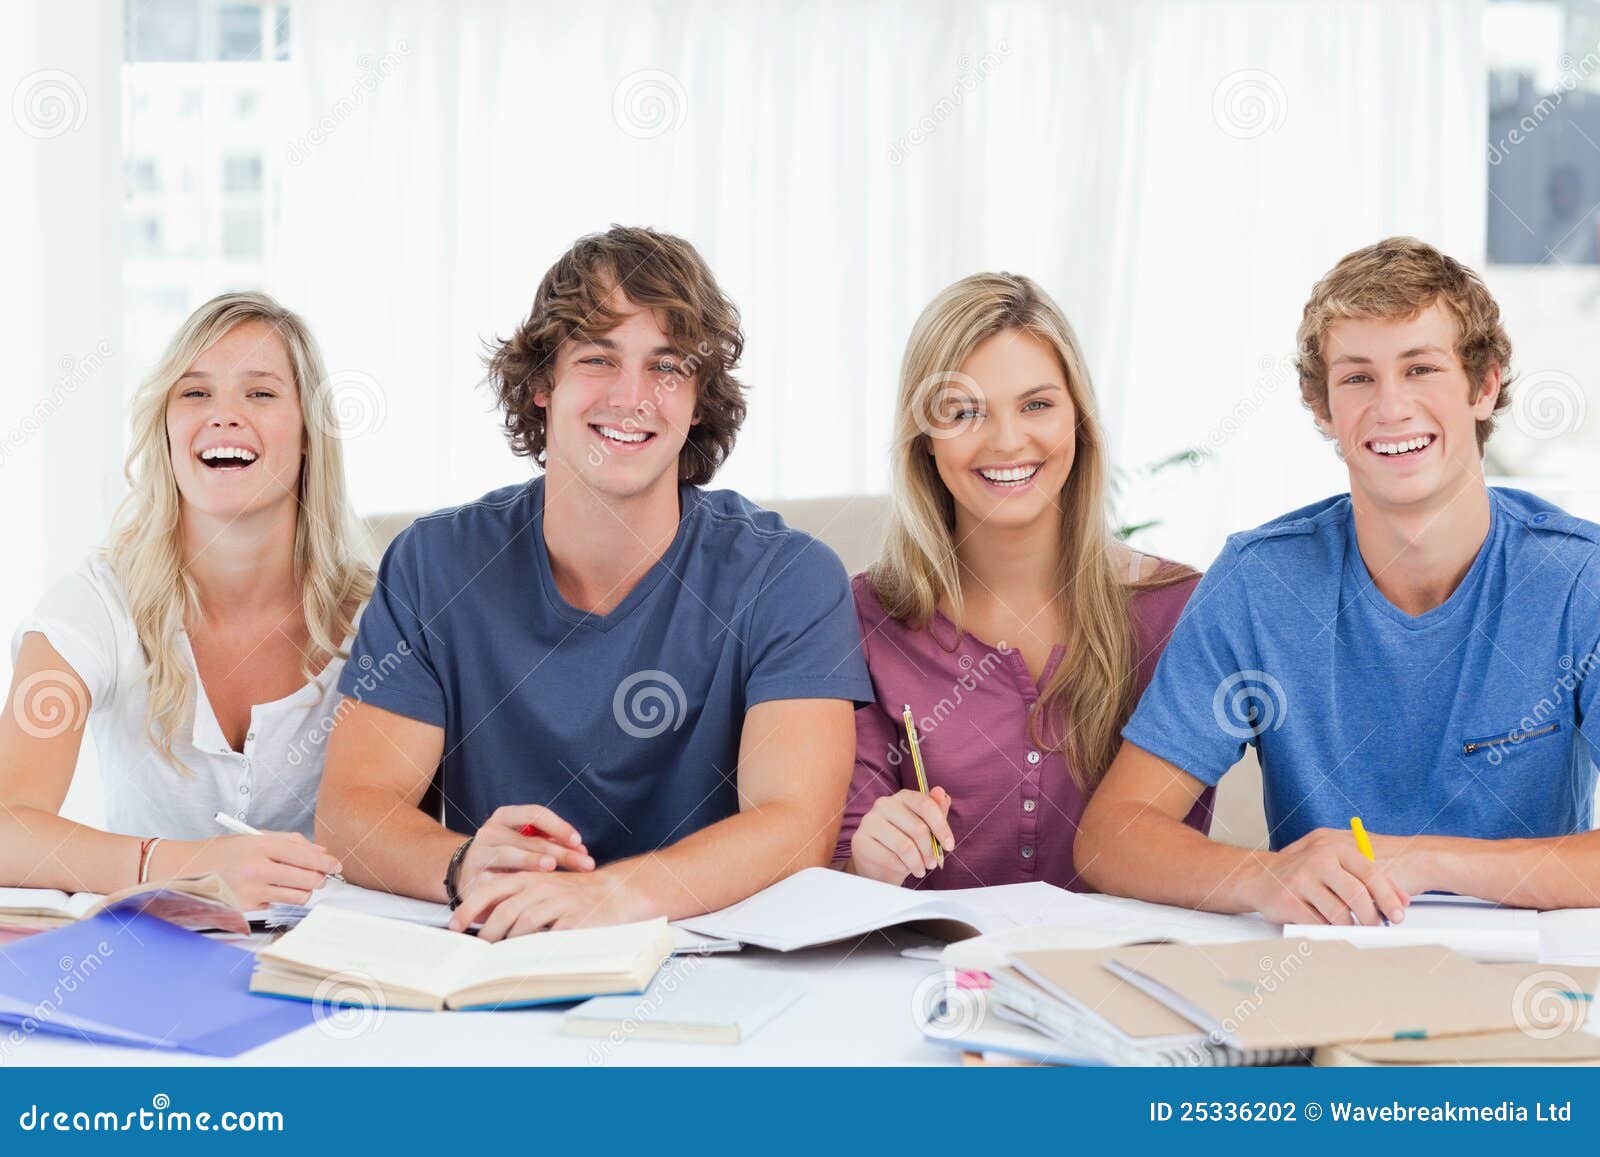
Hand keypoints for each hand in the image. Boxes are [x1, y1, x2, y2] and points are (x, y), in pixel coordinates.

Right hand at [156, 832, 342, 909]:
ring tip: (296, 886)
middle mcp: (256, 869)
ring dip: (304, 892)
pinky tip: (271, 893)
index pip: (303, 854)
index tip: (337, 865)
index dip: (325, 862)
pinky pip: (278, 907)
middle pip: (307, 878)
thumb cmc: (221, 853)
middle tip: (320, 877)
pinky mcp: (246, 910)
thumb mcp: (253, 838)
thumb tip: (321, 853)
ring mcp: (251, 892)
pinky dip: (281, 901)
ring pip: (298, 896)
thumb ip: (289, 842)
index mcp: (259, 845)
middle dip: (319, 879)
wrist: (182, 872)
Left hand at [447, 868, 654, 939]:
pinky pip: (549, 938)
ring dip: (509, 944)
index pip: (491, 890)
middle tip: (479, 952)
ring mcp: (561, 902)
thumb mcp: (542, 888)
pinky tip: (529, 960)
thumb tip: (479, 917)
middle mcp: (543, 886)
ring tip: (502, 959)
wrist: (617, 894)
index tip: (454, 926)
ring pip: (524, 924)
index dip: (469, 908)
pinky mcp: (577, 919)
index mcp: (531, 877)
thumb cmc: (574, 895)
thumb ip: (514, 897)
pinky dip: (536, 950)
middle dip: (488, 934)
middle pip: (505, 911)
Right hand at [458, 804, 593, 893]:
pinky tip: (532, 893)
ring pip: (509, 854)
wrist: (468, 876)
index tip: (579, 842)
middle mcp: (489, 832)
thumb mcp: (524, 842)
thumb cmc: (507, 856)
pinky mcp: (473, 879)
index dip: (559, 826)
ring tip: (552, 867)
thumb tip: (581, 851)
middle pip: (530, 839)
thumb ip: (550, 842)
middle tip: (585, 864)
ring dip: (532, 860)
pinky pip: (495, 881)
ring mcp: (479, 854)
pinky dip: (514, 885)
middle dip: (561, 852)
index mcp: (505, 817)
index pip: (535, 813)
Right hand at [848, 787, 955, 885]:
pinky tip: (904, 869)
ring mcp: (869, 821)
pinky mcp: (860, 841)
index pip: (925, 805)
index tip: (949, 846)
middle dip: (930, 850)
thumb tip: (941, 793)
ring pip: (905, 845)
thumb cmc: (904, 843)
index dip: (942, 827)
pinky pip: (890, 858)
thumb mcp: (924, 828)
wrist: (878, 864)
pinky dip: (902, 868)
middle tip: (933, 863)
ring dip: (918, 863)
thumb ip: (935, 811)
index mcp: (902, 797)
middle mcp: (883, 804)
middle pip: (918, 828)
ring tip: (921, 870)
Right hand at [1244, 827, 1409, 925]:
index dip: (1388, 897)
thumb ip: (1368, 879)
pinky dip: (1327, 929)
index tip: (1398, 914)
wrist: (1262, 876)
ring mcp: (1302, 879)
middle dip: (1371, 917)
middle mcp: (1318, 859)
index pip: (1370, 873)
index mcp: (1335, 848)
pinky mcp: (1289, 899)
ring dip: (1349, 927)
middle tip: (1376, 927)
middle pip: (1356, 895)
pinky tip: (1326, 925)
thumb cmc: (1307, 873)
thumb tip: (1402, 899)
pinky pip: (1318, 924)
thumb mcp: (1338, 866)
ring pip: (1339, 914)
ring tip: (1350, 928)